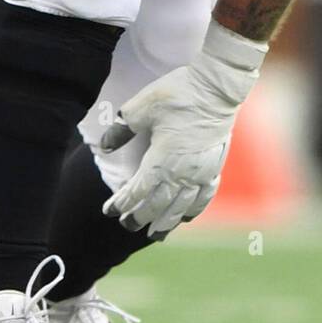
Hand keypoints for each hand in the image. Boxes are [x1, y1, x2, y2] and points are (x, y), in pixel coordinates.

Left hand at [100, 20, 268, 234]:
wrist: (218, 88)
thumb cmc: (178, 94)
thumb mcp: (141, 107)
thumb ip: (121, 129)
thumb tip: (104, 146)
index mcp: (161, 160)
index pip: (137, 191)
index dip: (121, 203)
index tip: (108, 210)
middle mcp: (182, 173)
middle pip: (158, 205)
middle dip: (140, 218)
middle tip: (127, 226)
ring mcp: (201, 173)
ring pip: (181, 207)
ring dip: (166, 222)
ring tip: (155, 234)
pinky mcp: (215, 167)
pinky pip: (203, 197)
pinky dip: (193, 211)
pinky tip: (186, 217)